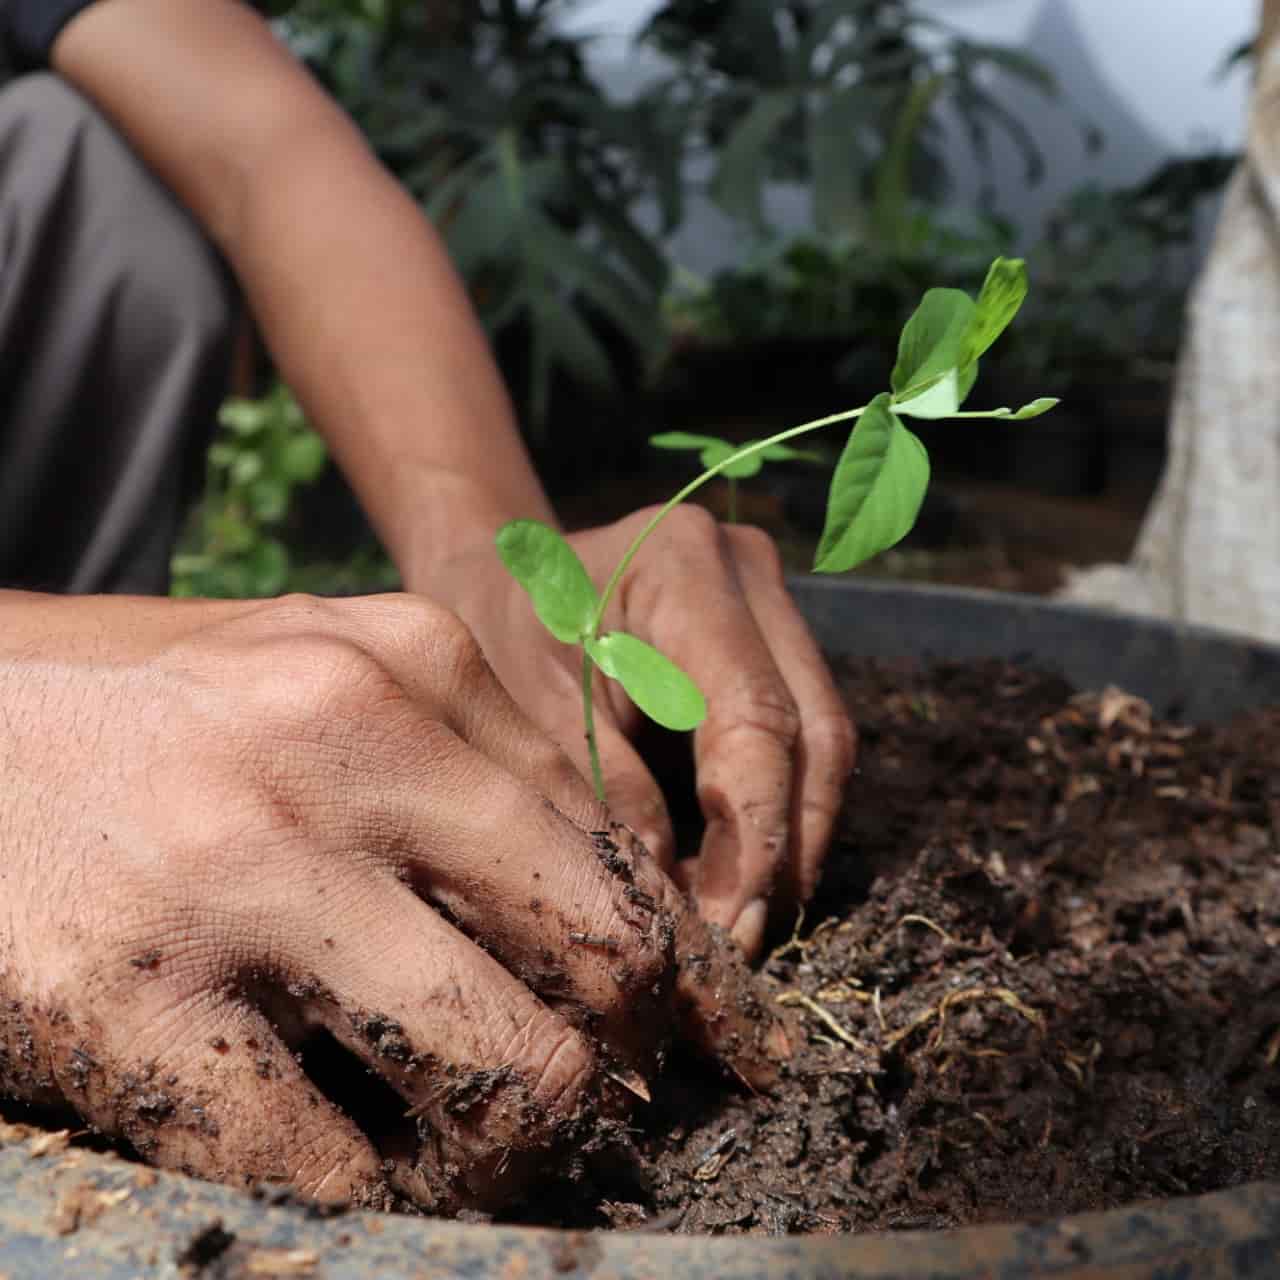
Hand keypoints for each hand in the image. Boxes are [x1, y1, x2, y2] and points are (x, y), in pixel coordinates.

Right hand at [0, 591, 785, 1210]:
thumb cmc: (166, 716)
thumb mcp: (330, 676)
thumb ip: (472, 762)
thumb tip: (613, 900)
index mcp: (413, 664)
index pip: (614, 845)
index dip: (681, 964)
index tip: (711, 1039)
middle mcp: (345, 749)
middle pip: (596, 950)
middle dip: (630, 1054)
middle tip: (610, 1104)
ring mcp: (241, 871)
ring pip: (499, 1068)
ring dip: (521, 1142)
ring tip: (491, 1152)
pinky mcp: (130, 999)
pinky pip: (322, 1158)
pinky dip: (373, 1193)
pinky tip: (367, 1173)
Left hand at [422, 506, 856, 957]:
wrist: (496, 576)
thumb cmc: (494, 632)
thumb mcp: (526, 705)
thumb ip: (606, 790)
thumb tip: (673, 901)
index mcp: (683, 566)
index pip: (755, 714)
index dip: (754, 831)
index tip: (725, 923)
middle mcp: (749, 576)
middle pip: (815, 732)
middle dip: (785, 850)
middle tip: (739, 946)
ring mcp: (770, 608)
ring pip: (823, 745)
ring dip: (791, 842)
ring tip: (739, 925)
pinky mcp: (771, 649)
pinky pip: (801, 743)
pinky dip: (776, 816)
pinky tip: (738, 878)